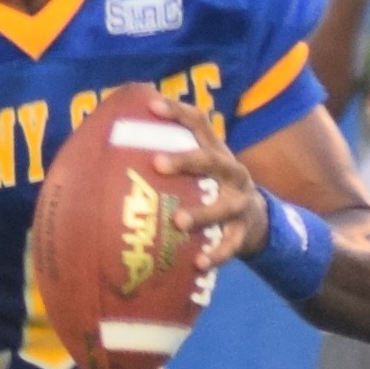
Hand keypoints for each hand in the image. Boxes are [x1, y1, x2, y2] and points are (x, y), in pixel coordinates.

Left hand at [147, 97, 268, 268]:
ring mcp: (240, 203)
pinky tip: (198, 262)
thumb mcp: (199, 166)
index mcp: (216, 151)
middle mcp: (231, 172)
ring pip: (223, 207)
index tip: (152, 106)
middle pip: (212, 160)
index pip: (199, 123)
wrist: (257, 219)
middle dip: (186, 160)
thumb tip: (113, 139)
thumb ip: (169, 153)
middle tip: (157, 163)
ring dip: (202, 213)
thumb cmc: (210, 186)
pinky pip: (230, 244)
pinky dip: (216, 254)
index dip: (177, 111)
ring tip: (179, 221)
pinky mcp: (243, 232)